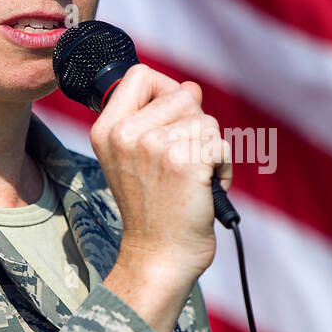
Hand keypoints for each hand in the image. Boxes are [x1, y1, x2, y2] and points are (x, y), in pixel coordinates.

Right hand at [90, 64, 231, 331]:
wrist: (159, 256)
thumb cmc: (155, 210)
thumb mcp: (142, 159)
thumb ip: (163, 118)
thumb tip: (192, 87)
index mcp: (108, 130)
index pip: (140, 74)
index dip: (166, 90)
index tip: (171, 120)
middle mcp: (126, 134)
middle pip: (182, 96)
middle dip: (195, 126)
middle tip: (182, 164)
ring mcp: (154, 146)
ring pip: (206, 121)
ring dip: (210, 150)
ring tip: (192, 180)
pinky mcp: (184, 161)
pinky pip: (221, 144)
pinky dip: (223, 167)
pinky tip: (206, 189)